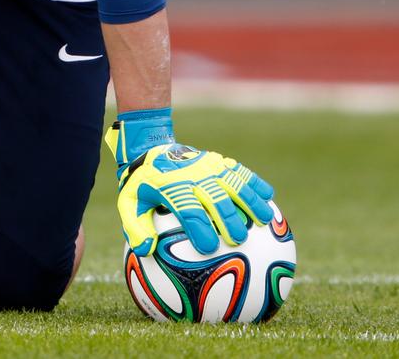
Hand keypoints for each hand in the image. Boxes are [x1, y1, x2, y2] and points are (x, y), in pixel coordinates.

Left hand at [105, 109, 274, 255]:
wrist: (152, 147)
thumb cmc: (142, 184)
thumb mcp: (129, 203)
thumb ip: (136, 227)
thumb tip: (145, 252)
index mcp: (170, 187)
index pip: (187, 208)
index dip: (199, 227)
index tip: (209, 247)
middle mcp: (193, 175)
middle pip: (215, 198)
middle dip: (228, 218)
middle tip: (239, 240)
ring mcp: (208, 165)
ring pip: (233, 182)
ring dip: (250, 200)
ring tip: (265, 220)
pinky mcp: (219, 160)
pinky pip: (240, 170)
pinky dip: (255, 182)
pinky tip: (270, 197)